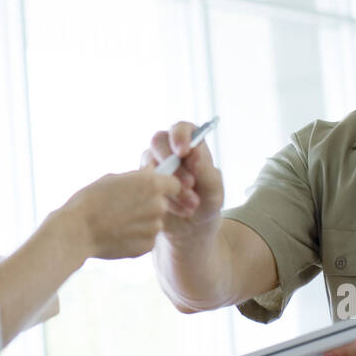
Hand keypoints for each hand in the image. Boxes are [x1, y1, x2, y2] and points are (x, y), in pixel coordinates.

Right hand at [63, 168, 180, 258]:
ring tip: (117, 221)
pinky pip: (146, 238)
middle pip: (162, 203)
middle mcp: (158, 206)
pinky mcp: (147, 246)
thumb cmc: (91, 200)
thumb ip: (137, 177)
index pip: (175, 183)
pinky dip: (136, 236)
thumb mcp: (113, 179)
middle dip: (149, 204)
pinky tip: (117, 233)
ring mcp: (154, 228)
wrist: (77, 231)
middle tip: (125, 206)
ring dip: (142, 221)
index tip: (153, 189)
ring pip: (154, 221)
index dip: (165, 185)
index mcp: (152, 184)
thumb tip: (150, 172)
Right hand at [142, 121, 225, 236]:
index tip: (184, 152)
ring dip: (169, 185)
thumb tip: (194, 153)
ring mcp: (153, 165)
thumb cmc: (206, 202)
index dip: (180, 136)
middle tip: (189, 184)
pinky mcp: (141, 182)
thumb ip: (206, 171)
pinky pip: (142, 183)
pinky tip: (177, 209)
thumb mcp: (213, 190)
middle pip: (159, 141)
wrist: (193, 227)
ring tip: (190, 204)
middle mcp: (168, 150)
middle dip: (172, 163)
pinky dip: (161, 197)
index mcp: (190, 144)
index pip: (181, 128)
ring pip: (150, 164)